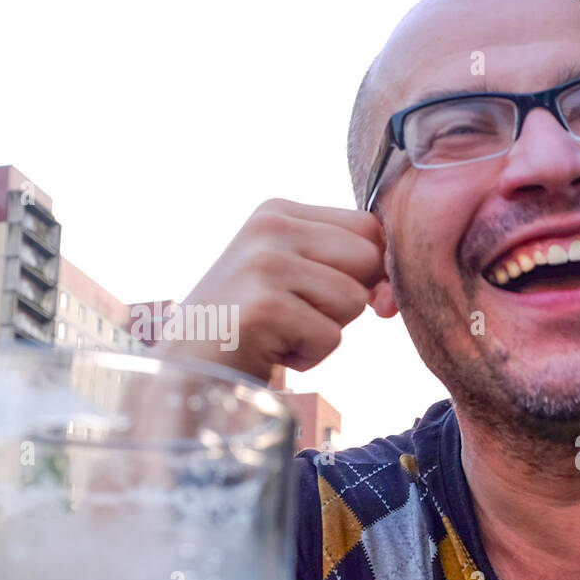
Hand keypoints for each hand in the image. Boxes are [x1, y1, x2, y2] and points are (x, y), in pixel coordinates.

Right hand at [155, 199, 394, 381]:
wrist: (187, 369)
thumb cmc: (253, 328)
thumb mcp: (297, 279)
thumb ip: (349, 270)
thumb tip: (391, 297)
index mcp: (279, 210)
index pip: (369, 227)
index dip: (372, 269)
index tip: (335, 297)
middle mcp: (270, 226)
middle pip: (369, 259)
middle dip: (346, 301)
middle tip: (295, 314)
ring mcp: (265, 262)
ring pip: (353, 301)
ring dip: (324, 331)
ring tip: (279, 332)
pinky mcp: (266, 305)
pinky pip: (331, 337)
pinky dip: (308, 356)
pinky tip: (270, 349)